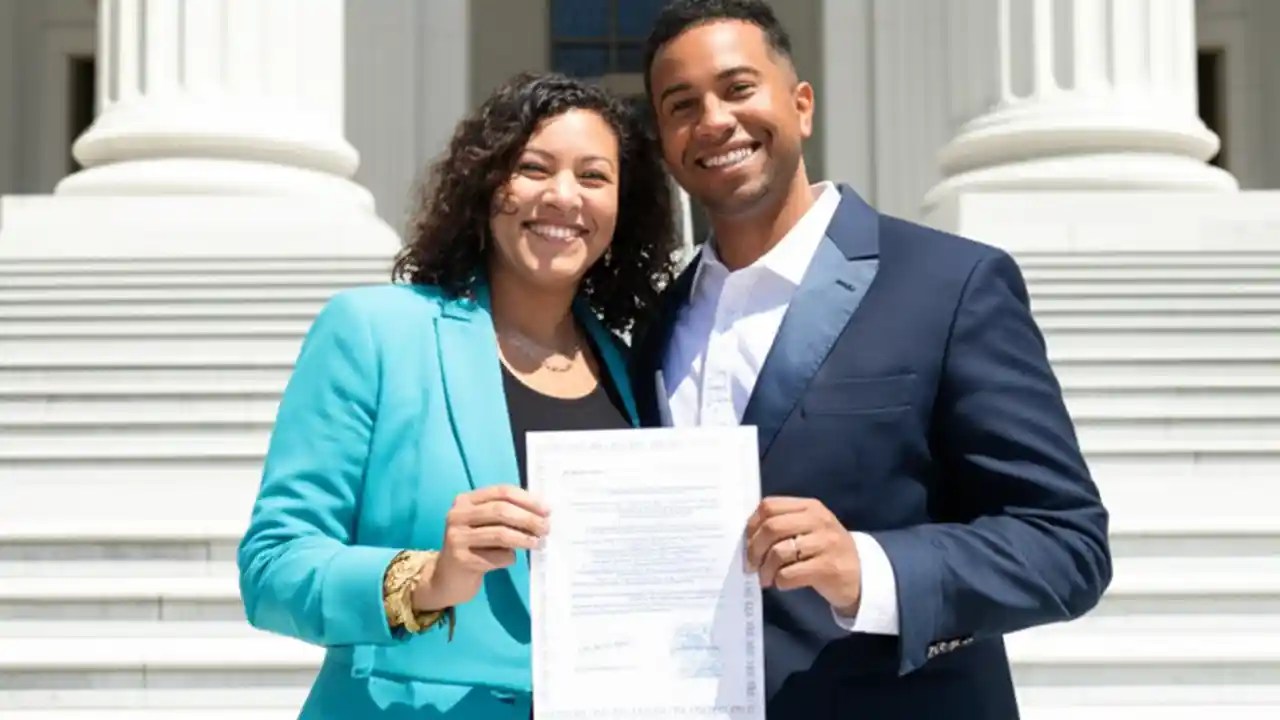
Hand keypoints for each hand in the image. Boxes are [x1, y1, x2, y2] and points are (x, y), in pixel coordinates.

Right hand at [412, 485, 548, 610]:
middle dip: (528, 519)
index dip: (527, 499)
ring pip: (500, 534)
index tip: (547, 510)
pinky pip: (496, 556)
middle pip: (501, 511)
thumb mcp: (484, 524)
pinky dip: (510, 557)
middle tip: (546, 528)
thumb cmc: (474, 546)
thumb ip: (505, 515)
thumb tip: (541, 513)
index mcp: (465, 500)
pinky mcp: (461, 559)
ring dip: (524, 539)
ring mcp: (457, 537)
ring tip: (538, 543)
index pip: (501, 491)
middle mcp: (457, 515)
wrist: (447, 577)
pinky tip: (510, 559)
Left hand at [745, 497, 861, 614]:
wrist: (860, 575)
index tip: (747, 542)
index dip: (752, 524)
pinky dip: (779, 581)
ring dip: (765, 570)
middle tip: (751, 565)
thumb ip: (783, 524)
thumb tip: (747, 537)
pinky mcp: (828, 568)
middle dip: (754, 549)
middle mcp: (819, 521)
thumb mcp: (810, 528)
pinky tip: (782, 583)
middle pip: (771, 528)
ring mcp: (825, 544)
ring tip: (766, 578)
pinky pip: (789, 574)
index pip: (769, 506)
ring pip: (779, 553)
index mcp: (810, 506)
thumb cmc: (825, 550)